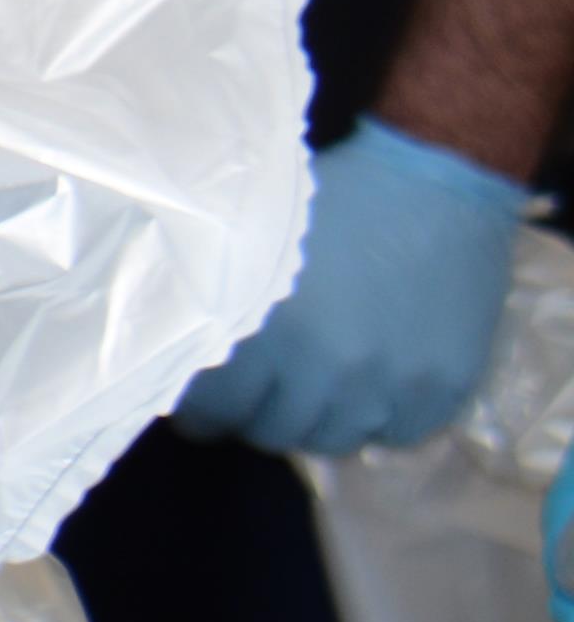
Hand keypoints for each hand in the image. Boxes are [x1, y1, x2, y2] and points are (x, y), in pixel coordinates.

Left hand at [178, 117, 525, 455]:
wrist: (437, 181)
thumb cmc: (333, 205)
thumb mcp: (255, 249)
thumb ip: (221, 310)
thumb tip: (179, 363)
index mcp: (265, 330)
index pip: (214, 410)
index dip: (205, 409)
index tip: (205, 403)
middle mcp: (325, 367)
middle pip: (272, 431)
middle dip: (259, 412)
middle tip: (264, 390)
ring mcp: (388, 383)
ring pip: (333, 440)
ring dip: (319, 419)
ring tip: (318, 386)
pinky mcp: (441, 386)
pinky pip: (397, 435)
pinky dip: (380, 419)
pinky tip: (372, 385)